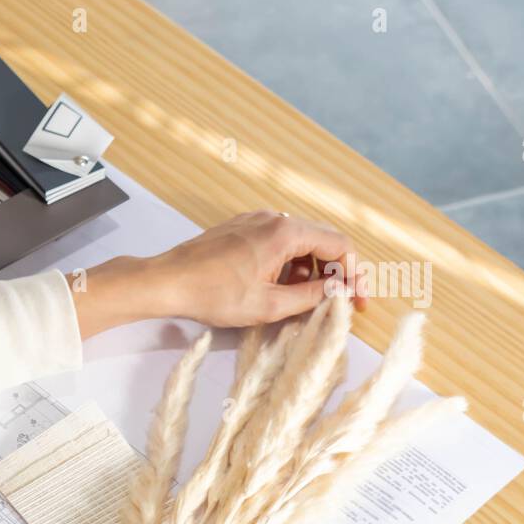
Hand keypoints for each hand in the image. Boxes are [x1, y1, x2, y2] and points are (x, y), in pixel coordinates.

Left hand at [68, 211, 367, 336]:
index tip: (357, 300)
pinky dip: (286, 264)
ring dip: (307, 271)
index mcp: (285, 232)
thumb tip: (339, 292)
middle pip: (320, 241)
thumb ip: (311, 297)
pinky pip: (275, 242)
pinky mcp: (240, 228)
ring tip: (300, 300)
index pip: (339, 246)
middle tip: (335, 302)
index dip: (354, 274)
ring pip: (298, 242)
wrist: (166, 282)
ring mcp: (255, 220)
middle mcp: (273, 218)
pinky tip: (275, 287)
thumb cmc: (212, 294)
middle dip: (332, 273)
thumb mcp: (268, 305)